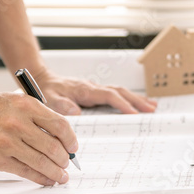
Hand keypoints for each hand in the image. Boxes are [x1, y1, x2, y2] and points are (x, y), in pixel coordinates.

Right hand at [0, 91, 78, 185]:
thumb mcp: (14, 101)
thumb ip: (36, 115)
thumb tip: (59, 136)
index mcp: (26, 106)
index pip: (60, 125)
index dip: (71, 139)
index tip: (73, 147)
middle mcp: (18, 124)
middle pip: (53, 147)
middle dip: (64, 159)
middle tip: (67, 163)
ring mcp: (7, 143)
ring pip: (42, 162)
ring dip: (56, 172)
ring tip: (61, 176)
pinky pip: (25, 172)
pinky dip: (40, 178)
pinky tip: (46, 179)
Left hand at [35, 72, 157, 114]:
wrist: (42, 80)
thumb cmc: (45, 90)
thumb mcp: (49, 99)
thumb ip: (62, 105)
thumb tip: (77, 113)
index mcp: (85, 90)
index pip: (109, 96)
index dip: (122, 104)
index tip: (134, 113)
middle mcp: (93, 88)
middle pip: (120, 92)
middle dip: (137, 101)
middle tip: (151, 110)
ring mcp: (95, 89)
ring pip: (120, 92)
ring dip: (136, 99)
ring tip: (152, 107)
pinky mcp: (95, 93)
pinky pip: (116, 94)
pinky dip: (129, 99)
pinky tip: (137, 104)